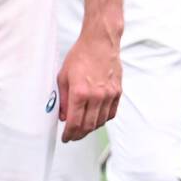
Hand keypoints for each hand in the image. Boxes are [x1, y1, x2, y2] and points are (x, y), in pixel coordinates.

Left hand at [57, 24, 121, 141]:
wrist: (100, 42)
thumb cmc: (81, 55)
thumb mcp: (63, 76)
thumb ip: (63, 99)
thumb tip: (64, 116)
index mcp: (80, 92)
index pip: (74, 122)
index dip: (69, 134)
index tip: (66, 137)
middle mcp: (96, 95)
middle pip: (88, 126)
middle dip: (79, 135)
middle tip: (73, 136)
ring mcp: (109, 94)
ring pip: (101, 122)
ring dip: (91, 128)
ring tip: (84, 128)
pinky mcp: (118, 92)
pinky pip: (111, 113)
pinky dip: (103, 119)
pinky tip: (97, 118)